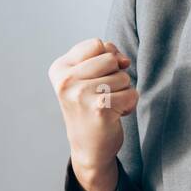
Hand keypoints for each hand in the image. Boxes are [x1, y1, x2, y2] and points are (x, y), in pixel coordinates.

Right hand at [49, 37, 135, 178]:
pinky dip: (129, 105)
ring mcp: (80, 95)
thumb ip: (105, 55)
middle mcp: (65, 81)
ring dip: (122, 92)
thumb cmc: (91, 105)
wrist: (88, 147)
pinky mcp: (99, 108)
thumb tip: (124, 60)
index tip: (98, 77)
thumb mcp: (89, 75)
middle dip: (116, 75)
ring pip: (123, 77)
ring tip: (107, 105)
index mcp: (60, 68)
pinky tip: (114, 115)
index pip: (97, 44)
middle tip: (102, 94)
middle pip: (111, 59)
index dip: (107, 58)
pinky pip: (131, 94)